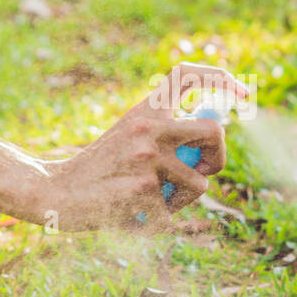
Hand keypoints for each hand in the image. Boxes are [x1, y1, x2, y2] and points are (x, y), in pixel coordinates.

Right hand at [40, 64, 246, 231]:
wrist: (54, 192)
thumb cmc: (96, 170)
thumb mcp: (128, 137)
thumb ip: (163, 133)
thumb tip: (213, 136)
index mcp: (145, 110)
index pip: (186, 75)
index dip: (220, 77)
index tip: (243, 94)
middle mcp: (149, 127)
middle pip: (215, 133)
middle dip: (217, 159)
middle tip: (201, 172)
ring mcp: (148, 158)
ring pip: (200, 184)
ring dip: (182, 200)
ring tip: (151, 201)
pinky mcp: (144, 190)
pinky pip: (175, 214)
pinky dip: (159, 221)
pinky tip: (132, 215)